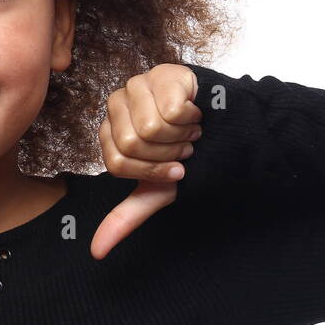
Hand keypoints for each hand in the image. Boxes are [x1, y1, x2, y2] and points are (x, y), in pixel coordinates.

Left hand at [92, 63, 201, 259]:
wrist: (227, 130)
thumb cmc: (187, 156)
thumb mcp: (157, 191)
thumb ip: (125, 217)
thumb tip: (96, 252)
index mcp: (109, 130)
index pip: (117, 162)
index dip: (151, 170)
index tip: (172, 165)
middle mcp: (117, 103)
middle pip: (131, 143)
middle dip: (167, 154)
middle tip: (183, 146)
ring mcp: (138, 83)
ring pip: (150, 126)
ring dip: (182, 136)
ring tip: (190, 130)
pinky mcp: (165, 72)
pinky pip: (172, 109)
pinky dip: (193, 119)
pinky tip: (197, 113)